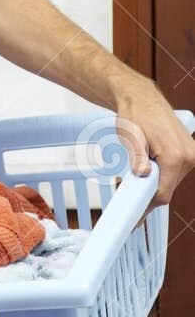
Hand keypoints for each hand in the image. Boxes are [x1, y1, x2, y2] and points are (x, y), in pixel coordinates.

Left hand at [112, 75, 194, 207]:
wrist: (141, 98)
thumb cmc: (135, 114)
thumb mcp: (131, 138)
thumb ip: (137, 158)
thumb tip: (143, 175)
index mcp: (176, 156)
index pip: (163, 194)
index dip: (146, 207)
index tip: (134, 218)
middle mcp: (189, 156)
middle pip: (168, 190)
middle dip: (148, 194)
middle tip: (127, 194)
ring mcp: (191, 154)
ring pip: (171, 182)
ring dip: (155, 182)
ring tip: (137, 171)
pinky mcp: (188, 152)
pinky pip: (175, 172)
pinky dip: (161, 174)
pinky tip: (149, 168)